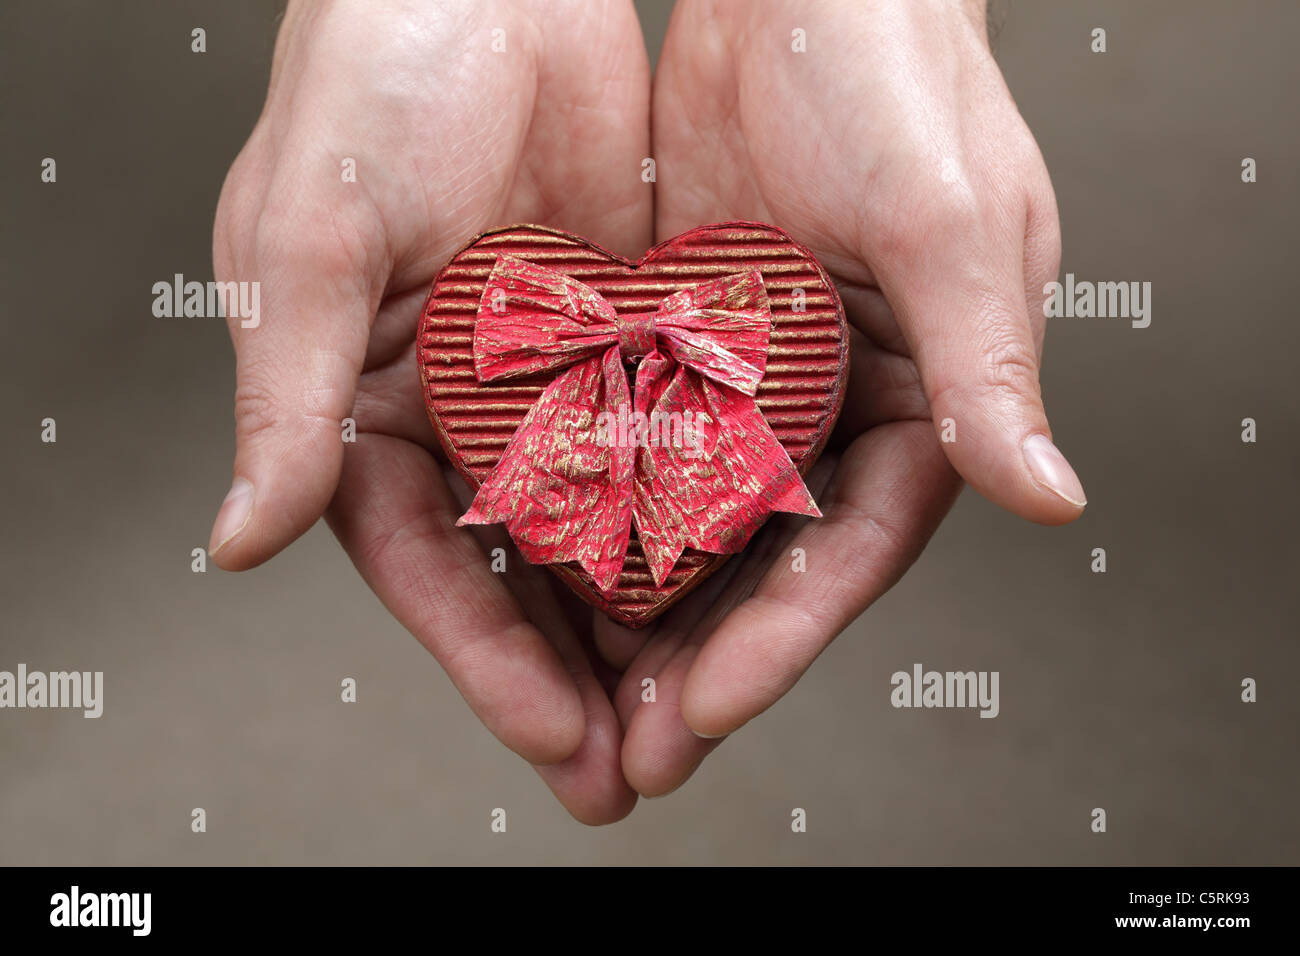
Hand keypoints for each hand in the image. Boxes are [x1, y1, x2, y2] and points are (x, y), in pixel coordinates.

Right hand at [209, 0, 651, 821]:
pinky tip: (737, 578)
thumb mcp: (310, 243)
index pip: (422, 568)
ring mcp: (548, 380)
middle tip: (631, 765)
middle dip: (572, 674)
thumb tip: (239, 539)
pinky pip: (665, 445)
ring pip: (600, 530)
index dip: (482, 661)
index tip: (552, 733)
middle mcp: (457, 410)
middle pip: (516, 575)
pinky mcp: (624, 336)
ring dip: (641, 619)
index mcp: (361, 406)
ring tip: (693, 706)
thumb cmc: (370, 76)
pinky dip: (694, 513)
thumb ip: (285, 403)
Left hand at [609, 0, 1082, 794]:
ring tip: (580, 699)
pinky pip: (634, 448)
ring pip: (691, 527)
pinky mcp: (680, 344)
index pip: (851, 551)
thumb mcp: (944, 219)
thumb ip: (985, 368)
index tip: (709, 708)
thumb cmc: (893, 70)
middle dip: (702, 661)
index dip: (784, 640)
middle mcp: (836, 406)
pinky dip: (595, 513)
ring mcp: (753, 383)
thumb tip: (1047, 495)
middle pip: (766, 565)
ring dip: (640, 613)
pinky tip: (543, 572)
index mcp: (920, 397)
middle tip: (636, 751)